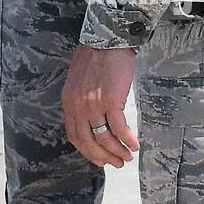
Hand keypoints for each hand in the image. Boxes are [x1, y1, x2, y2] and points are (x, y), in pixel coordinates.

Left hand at [61, 44, 139, 167]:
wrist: (107, 40)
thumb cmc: (97, 58)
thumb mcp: (79, 82)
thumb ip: (81, 101)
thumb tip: (93, 122)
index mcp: (68, 102)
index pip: (75, 136)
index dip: (88, 152)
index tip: (100, 159)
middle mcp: (77, 106)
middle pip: (88, 142)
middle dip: (103, 157)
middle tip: (117, 163)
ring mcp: (93, 105)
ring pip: (104, 138)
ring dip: (117, 151)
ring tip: (128, 156)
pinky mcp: (110, 101)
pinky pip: (119, 129)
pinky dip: (128, 140)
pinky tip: (135, 145)